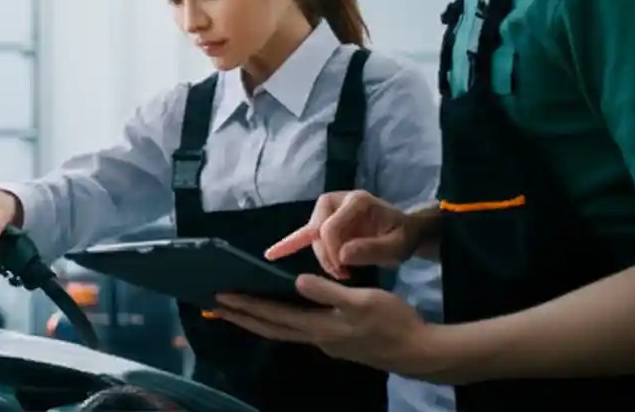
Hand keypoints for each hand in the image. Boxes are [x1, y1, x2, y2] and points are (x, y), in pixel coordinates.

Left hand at [213, 275, 446, 379]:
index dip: (247, 306)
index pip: (274, 315)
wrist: (418, 351)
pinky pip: (297, 330)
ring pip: (282, 331)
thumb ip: (329, 293)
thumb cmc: (392, 322)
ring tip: (238, 311)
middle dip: (242, 317)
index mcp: (319, 326)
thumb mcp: (363, 300)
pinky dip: (279, 322)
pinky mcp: (336, 342)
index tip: (221, 297)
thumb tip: (297, 282)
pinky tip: (279, 314)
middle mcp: (316, 338)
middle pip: (270, 328)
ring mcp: (326, 342)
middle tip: (215, 308)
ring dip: (258, 321)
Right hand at [265, 190, 415, 279]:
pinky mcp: (325, 224)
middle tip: (342, 275)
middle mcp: (339, 201)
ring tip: (338, 273)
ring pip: (311, 236)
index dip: (333, 251)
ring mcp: (329, 212)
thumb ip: (373, 249)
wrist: (406, 233)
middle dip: (326, 256)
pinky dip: (288, 244)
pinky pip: (303, 235)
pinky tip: (271, 254)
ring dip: (321, 257)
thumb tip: (342, 256)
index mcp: (357, 201)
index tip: (345, 270)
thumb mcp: (397, 245)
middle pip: (318, 230)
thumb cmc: (402, 237)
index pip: (331, 226)